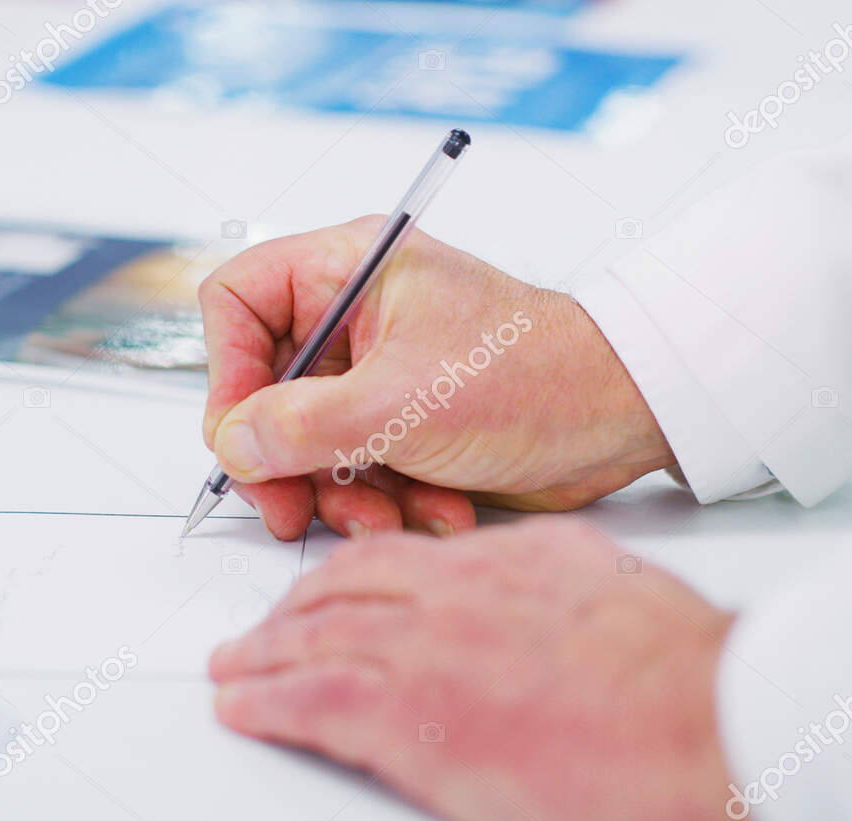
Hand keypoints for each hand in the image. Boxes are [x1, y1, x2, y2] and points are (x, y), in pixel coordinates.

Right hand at [199, 217, 674, 540]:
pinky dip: (386, 501)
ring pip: (310, 443)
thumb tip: (233, 442)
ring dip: (341, 494)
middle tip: (289, 507)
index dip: (228, 373)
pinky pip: (358, 470)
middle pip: (266, 390)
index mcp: (350, 272)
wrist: (623, 419)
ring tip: (385, 516)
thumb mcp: (402, 403)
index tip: (241, 437)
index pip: (239, 303)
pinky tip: (434, 510)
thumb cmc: (538, 376)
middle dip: (283, 459)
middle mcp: (357, 319)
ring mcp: (381, 375)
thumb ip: (302, 425)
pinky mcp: (406, 425)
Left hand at [209, 519, 765, 820]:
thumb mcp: (621, 596)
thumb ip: (564, 592)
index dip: (351, 576)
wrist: (710, 718)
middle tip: (264, 627)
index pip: (402, 557)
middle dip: (292, 609)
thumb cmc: (689, 673)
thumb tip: (549, 608)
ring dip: (262, 653)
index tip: (333, 593)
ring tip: (234, 666)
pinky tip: (241, 708)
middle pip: (343, 588)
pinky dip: (265, 703)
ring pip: (313, 638)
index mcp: (506, 564)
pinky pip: (310, 702)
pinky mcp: (412, 719)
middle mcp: (453, 595)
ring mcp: (427, 652)